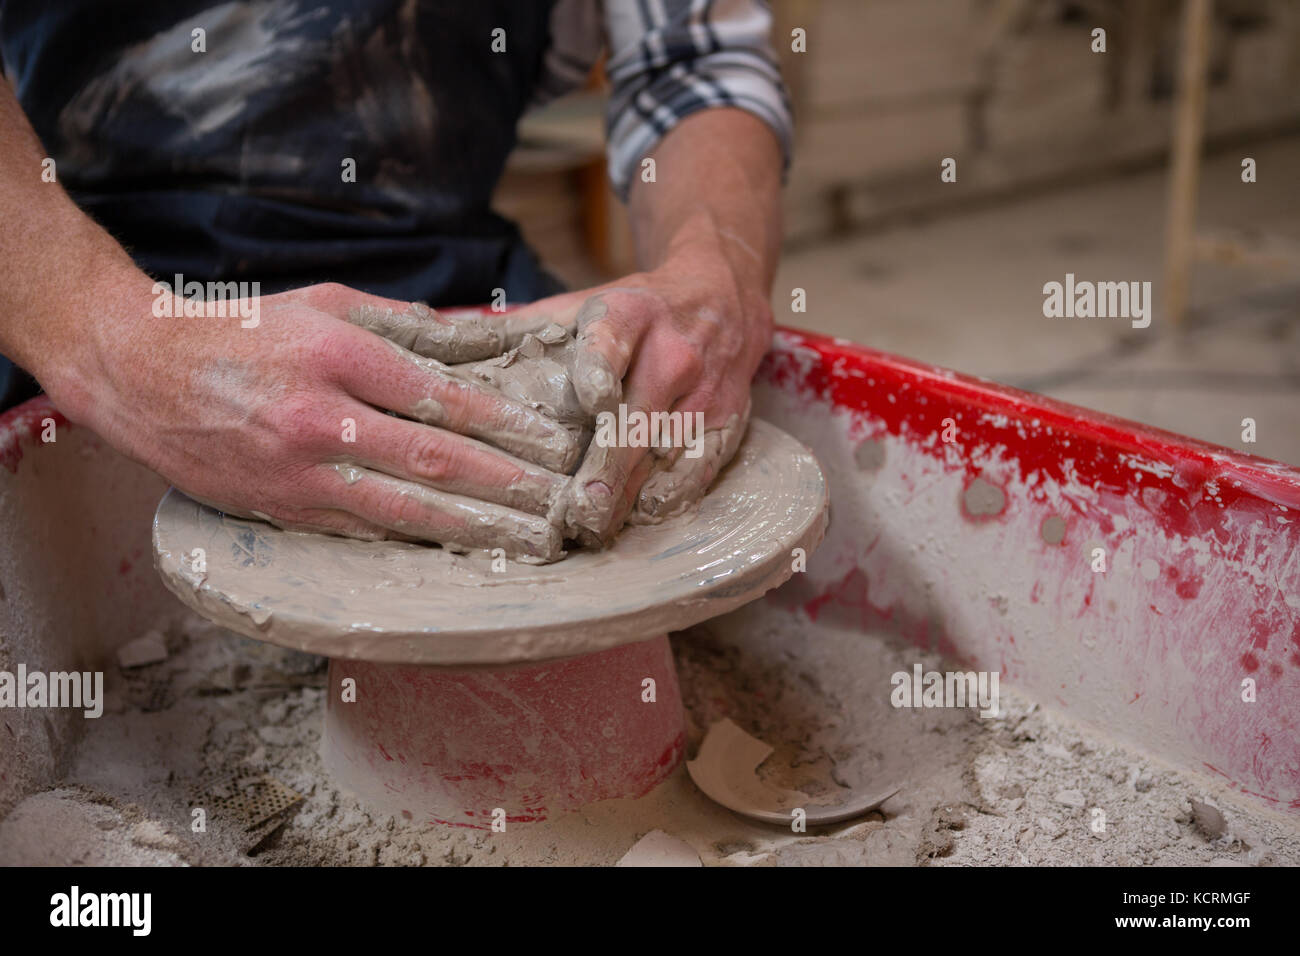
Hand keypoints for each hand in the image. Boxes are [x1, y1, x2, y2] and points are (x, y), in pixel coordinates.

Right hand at [52, 279, 582, 561]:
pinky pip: (365, 532)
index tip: (557, 445)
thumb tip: (488, 341)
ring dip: (476, 530)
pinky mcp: (284, 511)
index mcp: (339, 357)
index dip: (509, 428)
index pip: (445, 400)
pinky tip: (463, 551)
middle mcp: (322, 419)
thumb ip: (410, 327)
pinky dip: (419, 542)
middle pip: (435, 462)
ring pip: (405, 510)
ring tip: (529, 541)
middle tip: (563, 505)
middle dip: (510, 487)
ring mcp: (300, 473)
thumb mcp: (328, 304)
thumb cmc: (245, 331)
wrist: (139, 371)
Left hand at [502, 246, 771, 545]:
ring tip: (596, 529)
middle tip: (579, 512)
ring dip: (632, 494)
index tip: (591, 402)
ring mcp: (706, 392)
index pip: (612, 341)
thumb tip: (430, 346)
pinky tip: (642, 518)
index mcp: (628, 313)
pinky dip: (671, 498)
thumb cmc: (632, 312)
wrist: (721, 300)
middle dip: (609, 468)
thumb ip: (517, 331)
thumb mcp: (578, 305)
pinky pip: (700, 469)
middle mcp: (673, 351)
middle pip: (638, 417)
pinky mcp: (729, 423)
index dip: (600, 371)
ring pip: (668, 453)